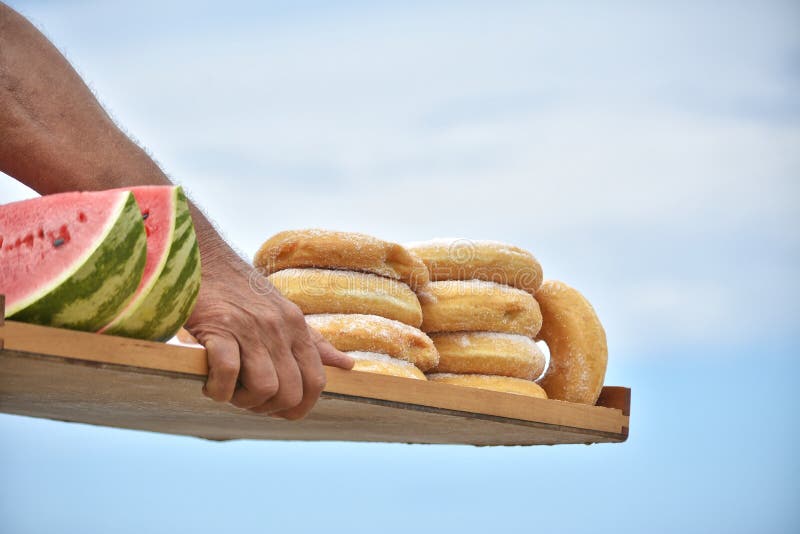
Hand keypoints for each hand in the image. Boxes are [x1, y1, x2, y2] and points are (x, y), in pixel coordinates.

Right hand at [185, 258, 353, 419]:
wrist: (202, 258)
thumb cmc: (240, 291)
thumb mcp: (284, 313)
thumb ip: (314, 343)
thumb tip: (347, 365)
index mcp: (297, 327)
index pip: (317, 382)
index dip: (298, 406)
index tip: (275, 408)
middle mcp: (280, 328)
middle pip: (291, 392)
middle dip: (267, 408)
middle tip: (245, 398)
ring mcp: (251, 327)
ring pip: (265, 388)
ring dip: (243, 401)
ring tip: (227, 390)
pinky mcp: (219, 327)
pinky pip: (228, 373)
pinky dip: (218, 389)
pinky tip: (208, 383)